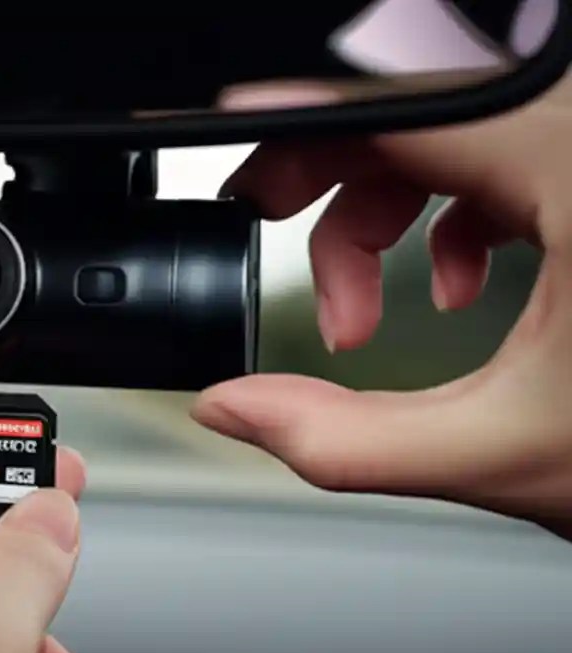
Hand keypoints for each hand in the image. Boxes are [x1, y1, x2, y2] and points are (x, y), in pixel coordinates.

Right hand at [194, 78, 571, 537]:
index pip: (393, 115)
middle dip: (328, 186)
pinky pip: (506, 150)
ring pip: (454, 131)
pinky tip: (454, 284)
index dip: (290, 130)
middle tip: (275, 235)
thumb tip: (237, 409)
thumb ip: (345, 439)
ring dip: (388, 210)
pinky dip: (454, 211)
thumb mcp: (507, 453)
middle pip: (413, 115)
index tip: (231, 156)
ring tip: (376, 309)